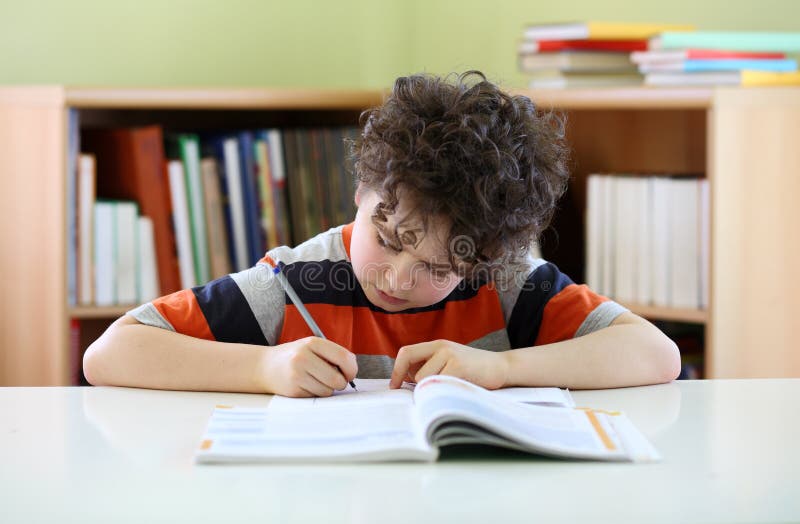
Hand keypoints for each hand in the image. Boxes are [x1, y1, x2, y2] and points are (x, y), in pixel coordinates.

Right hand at [261, 337, 357, 396]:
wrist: (265, 366)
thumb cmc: (295, 357)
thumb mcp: (311, 347)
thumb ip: (332, 355)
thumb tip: (352, 369)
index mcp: (312, 343)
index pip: (343, 357)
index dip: (352, 369)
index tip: (351, 374)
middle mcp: (303, 357)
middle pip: (337, 379)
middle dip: (341, 383)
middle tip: (336, 380)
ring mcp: (297, 374)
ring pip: (328, 390)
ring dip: (327, 389)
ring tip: (316, 380)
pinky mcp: (293, 389)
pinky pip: (316, 396)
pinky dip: (315, 393)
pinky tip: (305, 385)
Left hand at [389, 340, 508, 389]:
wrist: (501, 367)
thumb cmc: (474, 371)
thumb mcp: (449, 363)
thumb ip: (431, 367)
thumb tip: (407, 381)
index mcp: (436, 345)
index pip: (406, 352)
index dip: (396, 370)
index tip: (394, 386)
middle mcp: (441, 346)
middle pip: (412, 366)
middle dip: (411, 383)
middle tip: (419, 393)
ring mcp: (450, 354)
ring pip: (424, 378)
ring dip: (431, 389)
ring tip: (447, 389)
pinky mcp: (459, 366)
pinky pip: (438, 383)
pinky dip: (441, 391)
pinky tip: (454, 390)